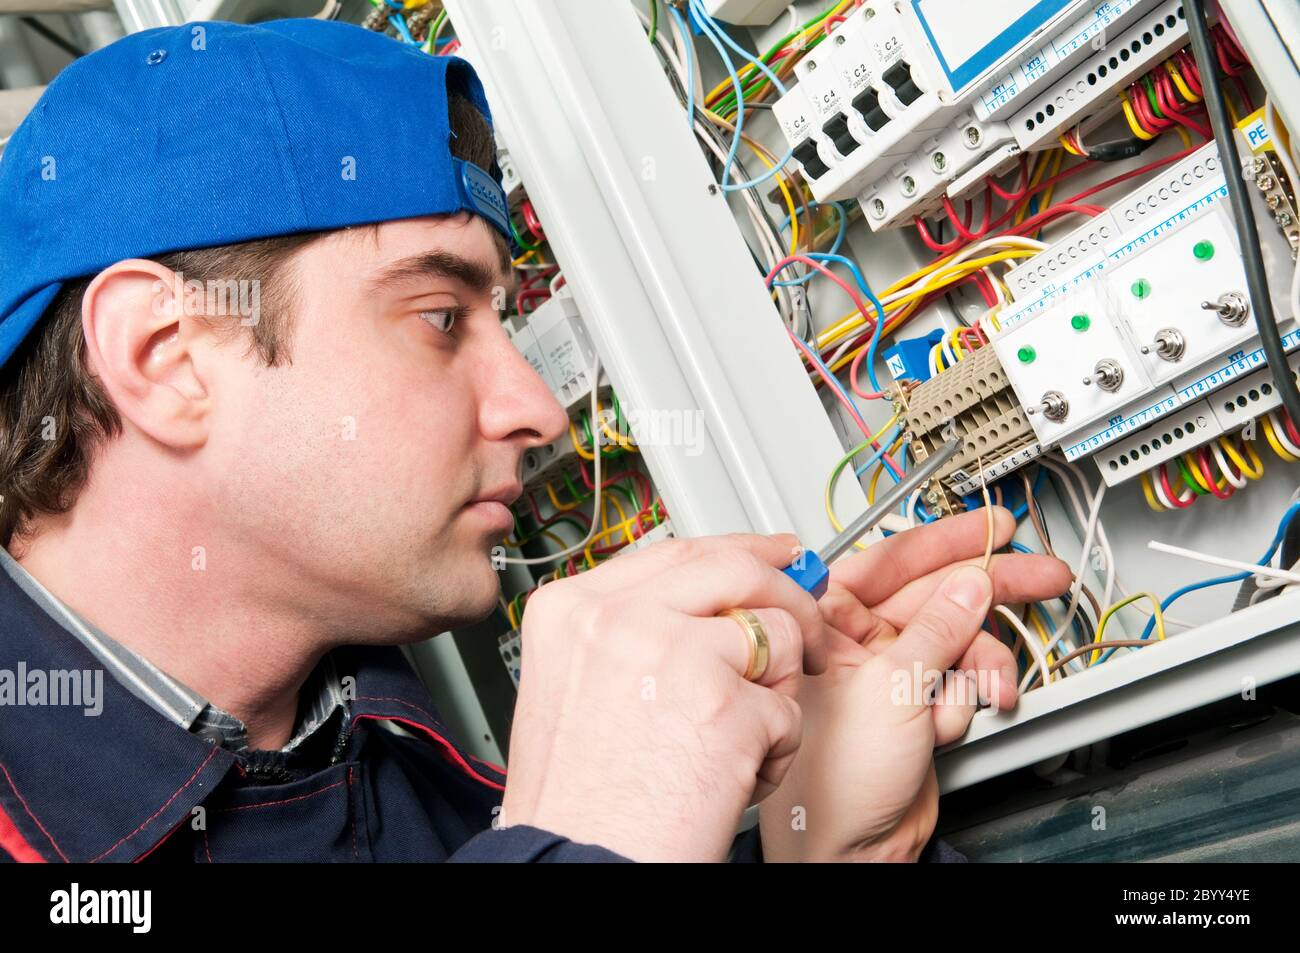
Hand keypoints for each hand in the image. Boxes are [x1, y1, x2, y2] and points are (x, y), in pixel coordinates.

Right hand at [501, 533, 827, 861]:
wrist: (581, 868)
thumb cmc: (578, 801)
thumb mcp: (573, 686)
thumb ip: (633, 630)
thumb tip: (710, 598)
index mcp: (574, 608)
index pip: (677, 552)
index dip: (738, 552)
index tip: (774, 556)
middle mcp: (621, 617)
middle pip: (736, 570)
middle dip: (789, 596)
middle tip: (809, 628)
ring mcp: (675, 654)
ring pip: (777, 635)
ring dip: (778, 691)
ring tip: (738, 742)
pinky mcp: (726, 706)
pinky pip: (787, 711)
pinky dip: (775, 754)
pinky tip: (731, 779)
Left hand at [757, 508, 1070, 861]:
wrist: (850, 848)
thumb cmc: (830, 775)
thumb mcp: (893, 686)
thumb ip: (938, 628)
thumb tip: (971, 583)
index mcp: (828, 619)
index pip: (893, 558)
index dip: (946, 538)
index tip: (991, 526)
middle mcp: (858, 641)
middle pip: (936, 594)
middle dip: (990, 590)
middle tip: (1043, 575)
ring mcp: (890, 674)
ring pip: (959, 642)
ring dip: (980, 667)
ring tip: (988, 688)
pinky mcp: (917, 706)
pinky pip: (962, 682)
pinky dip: (967, 701)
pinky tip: (953, 721)